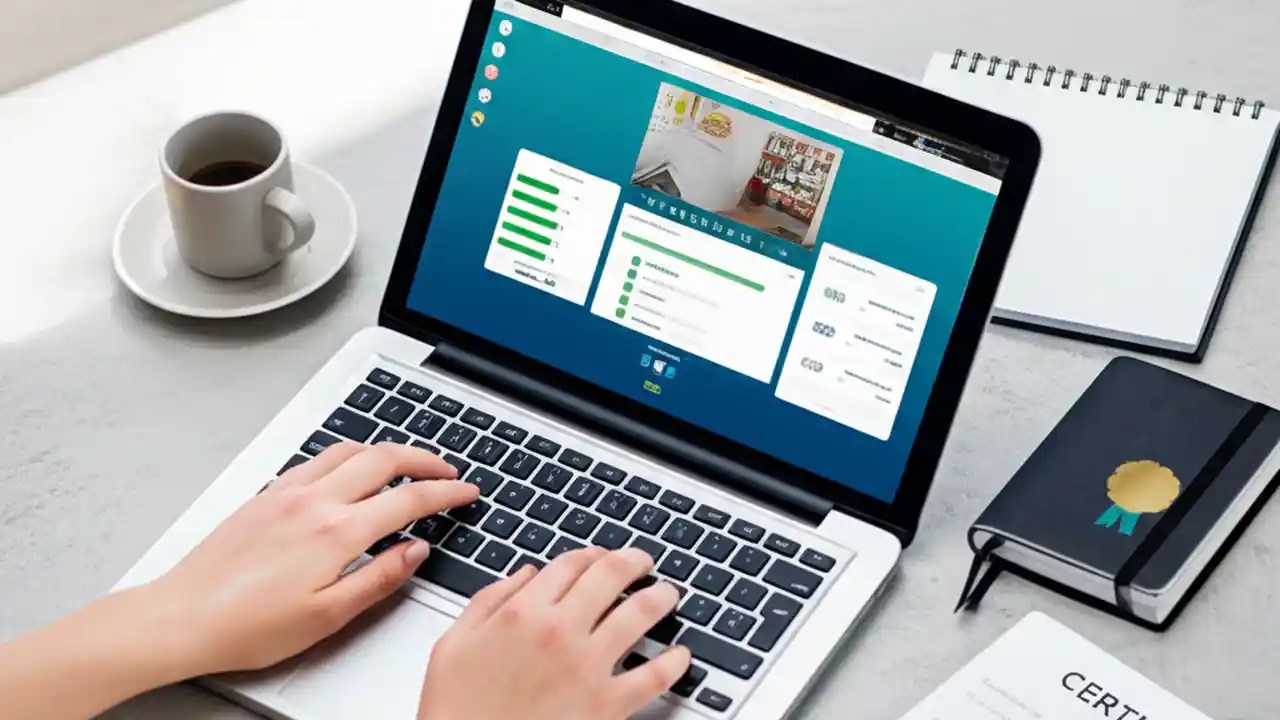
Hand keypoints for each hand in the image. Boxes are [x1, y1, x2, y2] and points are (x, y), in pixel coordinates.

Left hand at [150, 442, 477, 675]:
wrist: (181, 618)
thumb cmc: (247, 626)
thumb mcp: (328, 616)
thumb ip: (380, 579)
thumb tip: (415, 552)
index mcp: (336, 533)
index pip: (409, 499)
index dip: (447, 492)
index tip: (466, 492)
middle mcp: (313, 502)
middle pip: (384, 459)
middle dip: (424, 459)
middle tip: (447, 470)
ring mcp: (286, 493)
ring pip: (349, 449)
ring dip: (386, 450)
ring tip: (405, 462)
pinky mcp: (265, 495)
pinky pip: (317, 459)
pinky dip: (346, 455)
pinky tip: (348, 469)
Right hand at [419, 547, 691, 719]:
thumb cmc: (457, 712)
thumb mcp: (453, 645)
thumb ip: (488, 601)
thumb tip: (524, 575)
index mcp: (522, 613)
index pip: (571, 563)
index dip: (592, 553)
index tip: (601, 556)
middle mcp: (560, 632)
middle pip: (611, 576)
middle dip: (634, 562)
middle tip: (643, 563)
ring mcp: (588, 667)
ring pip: (640, 614)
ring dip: (660, 597)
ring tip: (667, 595)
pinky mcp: (608, 705)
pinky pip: (655, 675)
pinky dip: (674, 662)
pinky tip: (680, 655)